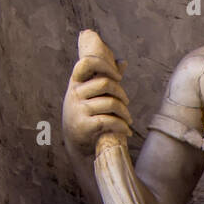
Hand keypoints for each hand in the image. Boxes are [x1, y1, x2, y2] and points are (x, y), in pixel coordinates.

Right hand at [62, 28, 132, 156]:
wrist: (75, 142)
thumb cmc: (86, 113)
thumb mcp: (90, 94)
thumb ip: (105, 78)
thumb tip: (122, 62)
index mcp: (76, 82)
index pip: (87, 63)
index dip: (105, 65)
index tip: (117, 77)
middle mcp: (75, 93)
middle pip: (105, 83)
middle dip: (121, 93)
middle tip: (126, 102)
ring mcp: (78, 109)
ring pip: (111, 103)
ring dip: (125, 112)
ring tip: (128, 119)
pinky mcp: (84, 125)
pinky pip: (110, 121)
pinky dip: (122, 126)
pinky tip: (126, 131)